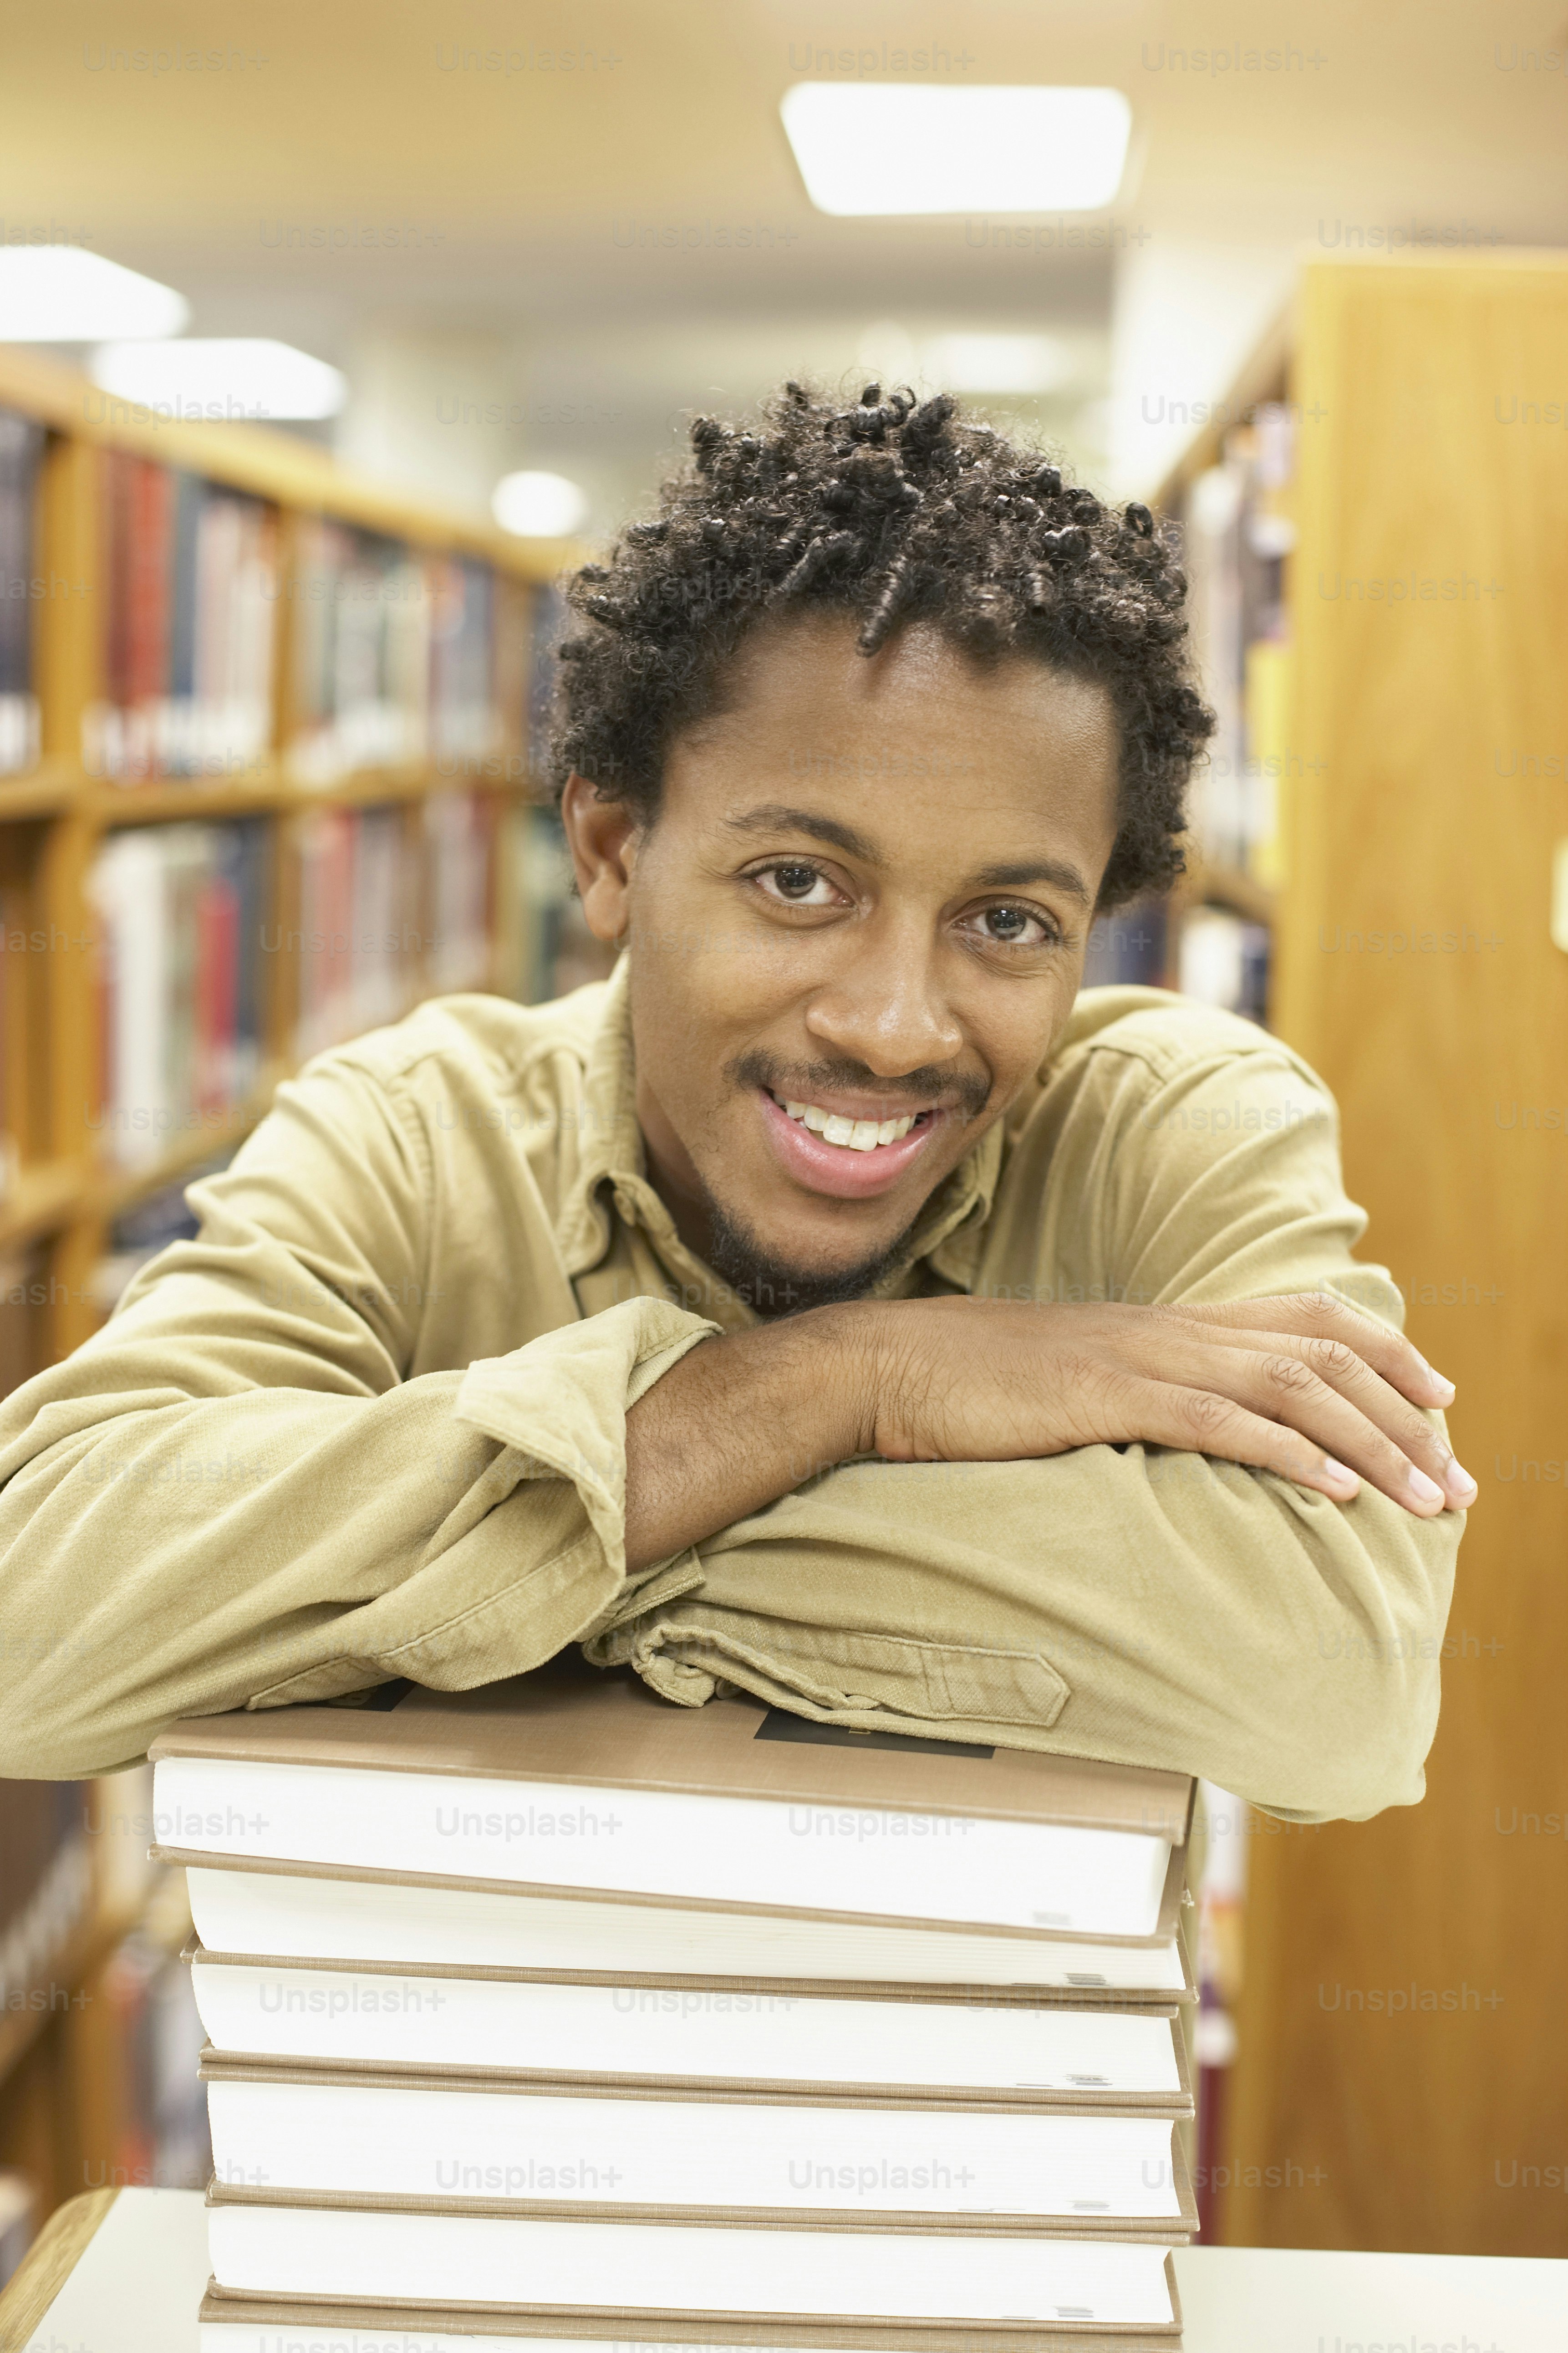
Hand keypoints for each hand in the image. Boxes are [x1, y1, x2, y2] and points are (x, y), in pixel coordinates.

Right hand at [853, 1292, 1472, 1517]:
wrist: (886, 1368)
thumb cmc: (970, 1389)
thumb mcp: (1073, 1384)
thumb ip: (1137, 1395)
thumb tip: (1185, 1433)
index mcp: (1165, 1325)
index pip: (1304, 1317)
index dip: (1385, 1351)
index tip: (1440, 1400)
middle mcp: (1168, 1329)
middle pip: (1323, 1355)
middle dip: (1405, 1418)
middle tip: (1458, 1483)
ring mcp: (1139, 1358)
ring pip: (1292, 1388)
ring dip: (1373, 1446)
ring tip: (1428, 1498)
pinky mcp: (1106, 1397)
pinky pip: (1220, 1421)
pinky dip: (1290, 1454)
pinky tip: (1337, 1492)